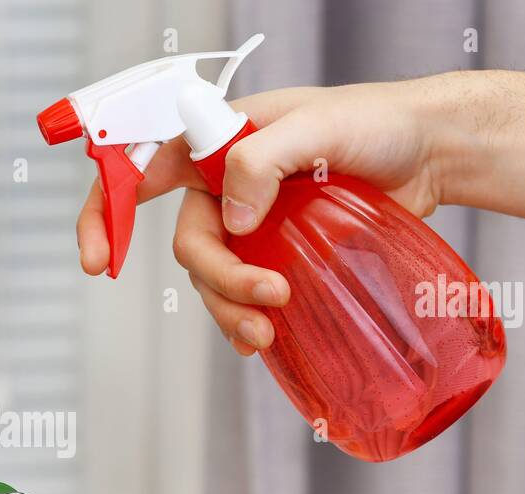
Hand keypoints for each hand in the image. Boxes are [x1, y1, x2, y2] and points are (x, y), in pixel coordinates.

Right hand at [76, 79, 448, 354]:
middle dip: (221, 282)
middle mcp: (224, 185)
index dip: (105, 214)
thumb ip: (262, 159)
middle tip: (270, 298)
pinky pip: (245, 294)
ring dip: (233, 310)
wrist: (429, 152)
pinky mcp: (279, 254)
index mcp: (214, 142)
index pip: (139, 171)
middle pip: (191, 247)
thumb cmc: (375, 123)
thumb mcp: (318, 126)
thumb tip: (232, 217)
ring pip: (216, 280)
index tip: (95, 261)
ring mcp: (251, 224)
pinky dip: (247, 319)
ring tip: (271, 333)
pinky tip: (264, 339)